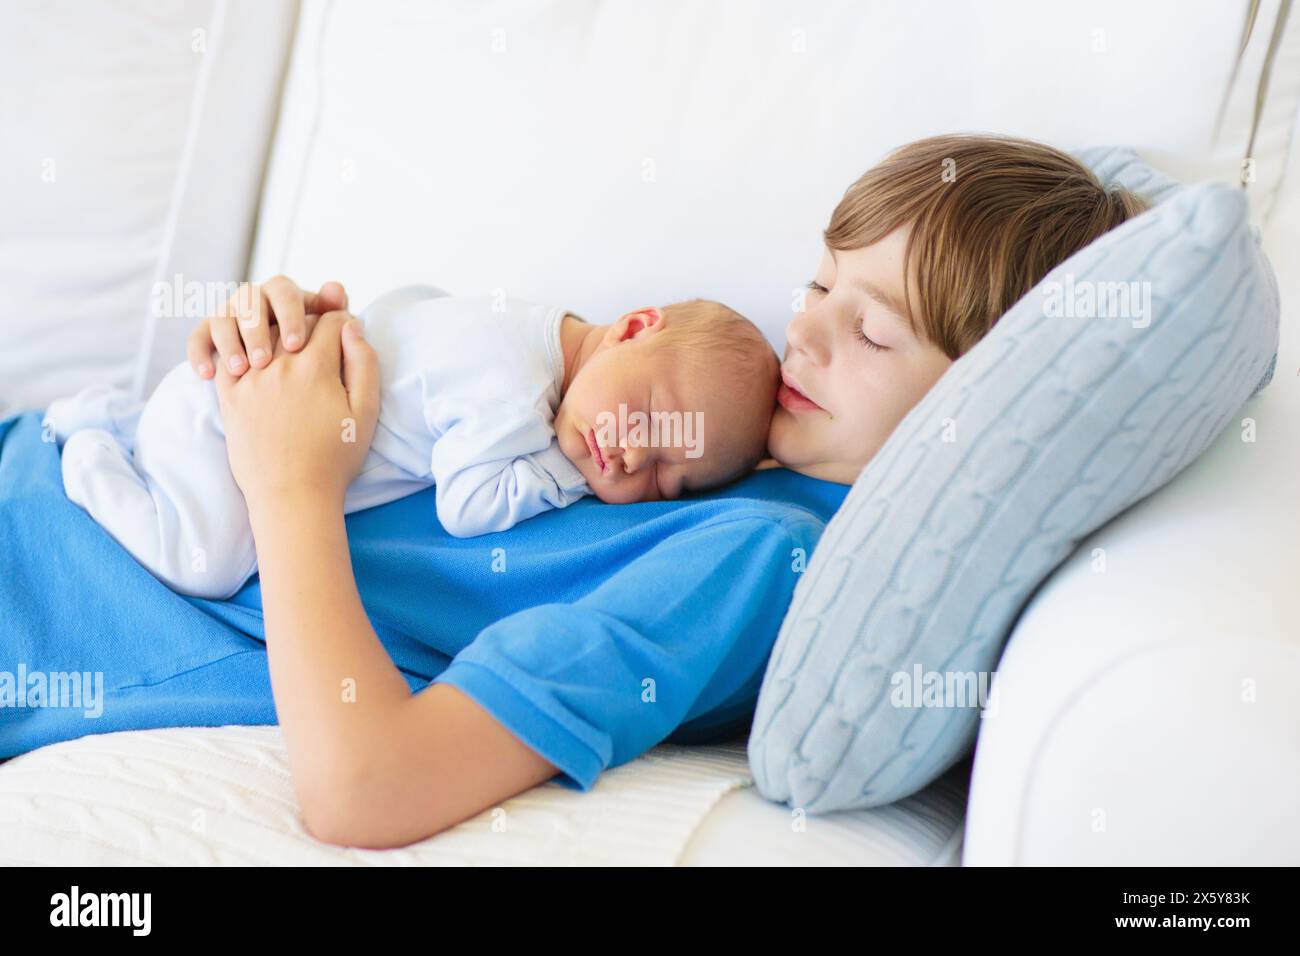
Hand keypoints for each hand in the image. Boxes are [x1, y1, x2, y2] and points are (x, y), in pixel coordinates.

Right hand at [188, 276, 347, 378]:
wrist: (286, 378)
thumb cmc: (313, 350)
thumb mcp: (325, 331)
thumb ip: (332, 310)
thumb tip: (337, 289)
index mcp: (283, 293)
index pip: (283, 291)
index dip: (288, 316)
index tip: (295, 346)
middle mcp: (253, 297)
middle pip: (248, 302)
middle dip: (255, 332)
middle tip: (264, 361)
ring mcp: (229, 313)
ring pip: (222, 318)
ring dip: (229, 343)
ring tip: (240, 371)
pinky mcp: (208, 331)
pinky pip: (197, 337)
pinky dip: (199, 354)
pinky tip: (207, 376)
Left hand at [214, 310, 379, 514]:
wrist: (292, 495)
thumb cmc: (335, 458)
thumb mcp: (366, 412)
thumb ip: (364, 362)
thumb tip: (353, 326)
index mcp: (316, 367)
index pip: (331, 320)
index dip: (344, 323)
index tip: (348, 337)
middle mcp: (279, 365)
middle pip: (297, 322)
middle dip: (314, 325)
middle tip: (324, 343)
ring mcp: (250, 379)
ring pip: (263, 334)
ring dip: (279, 335)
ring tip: (293, 353)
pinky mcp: (229, 396)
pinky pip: (230, 357)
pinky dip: (244, 350)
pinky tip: (259, 363)